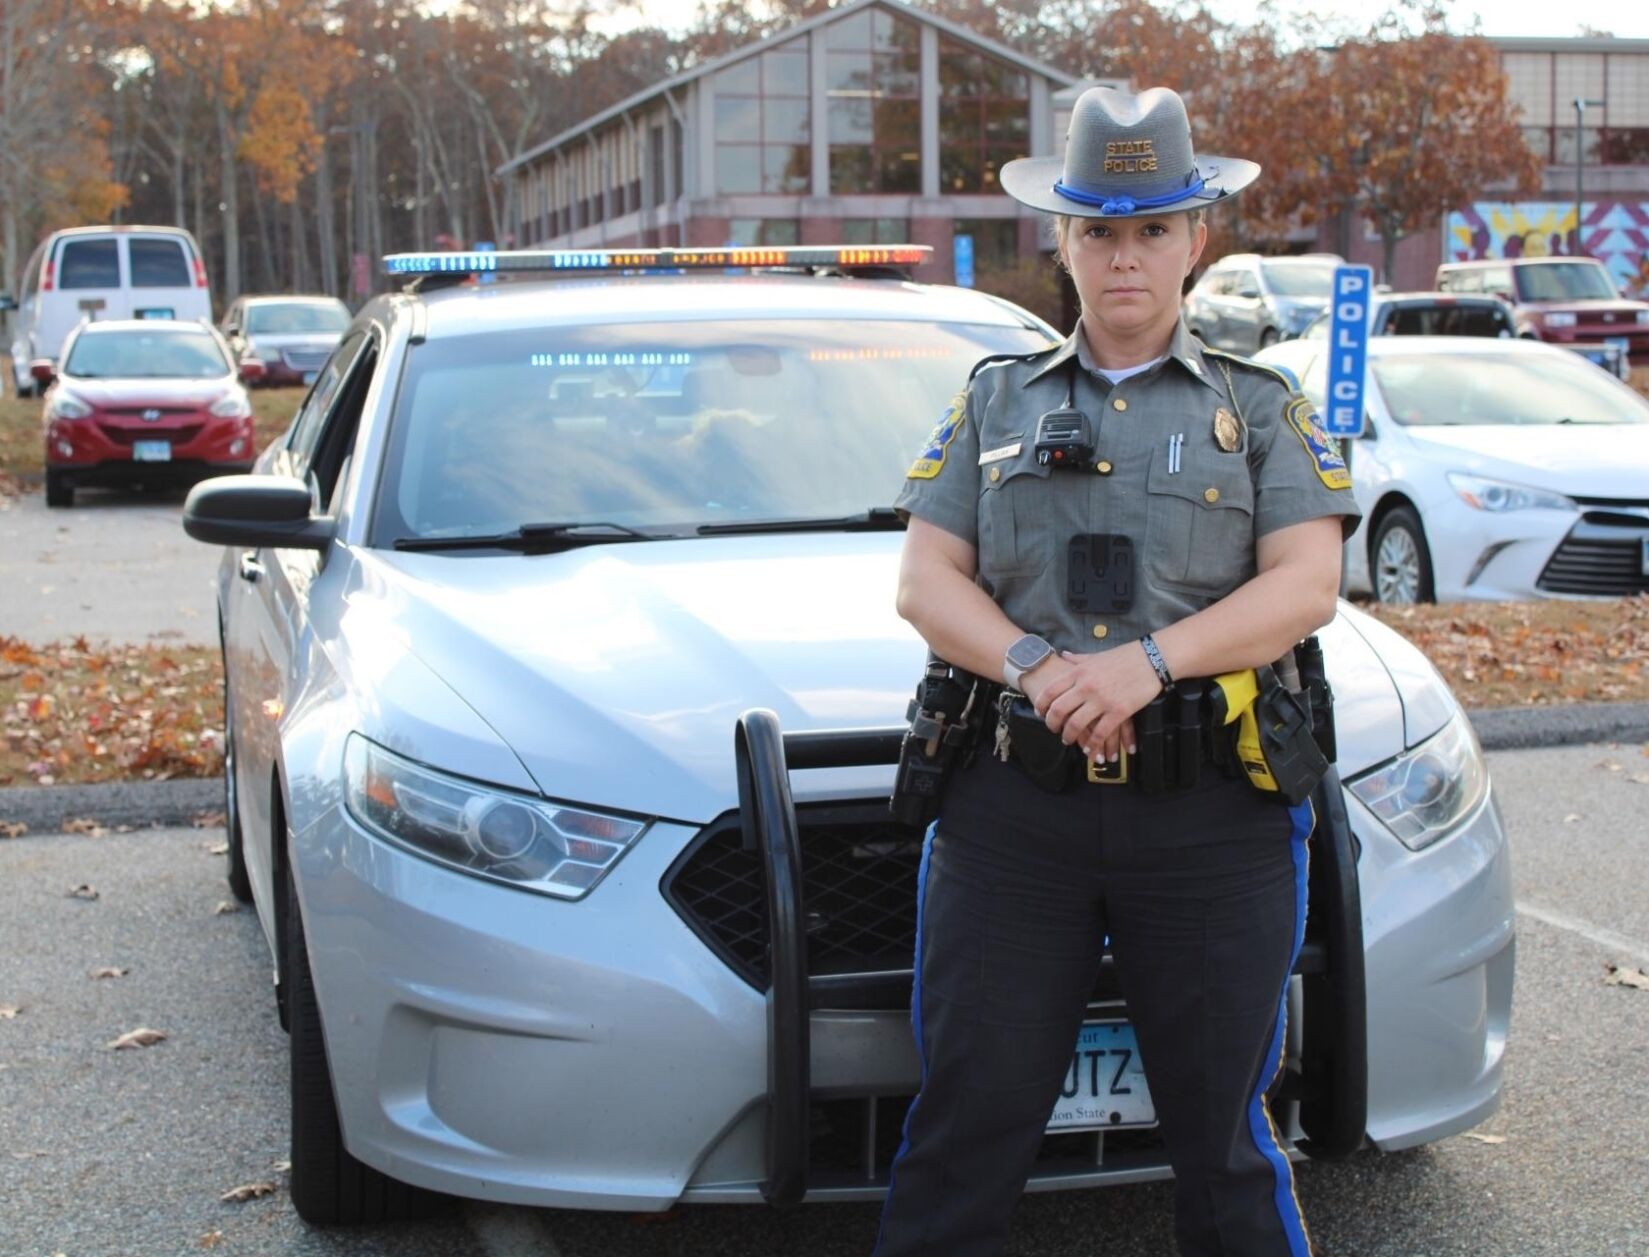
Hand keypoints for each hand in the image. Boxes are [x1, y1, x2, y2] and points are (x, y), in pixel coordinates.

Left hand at [1028, 643, 1161, 762]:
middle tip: (1053, 729)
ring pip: (1076, 724)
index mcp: (1079, 672)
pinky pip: (1100, 732)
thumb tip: (1063, 655)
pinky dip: (1092, 743)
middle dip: (1052, 723)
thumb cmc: (1125, 656)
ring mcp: (1102, 700)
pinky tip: (1089, 748)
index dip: (1041, 705)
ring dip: (1069, 736)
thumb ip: (1077, 659)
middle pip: (1059, 710)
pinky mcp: (1118, 712)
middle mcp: (1086, 687)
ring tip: (1067, 740)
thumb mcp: (1096, 655)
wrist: (1152, 659)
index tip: (1040, 713)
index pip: (1050, 691)